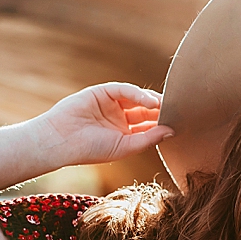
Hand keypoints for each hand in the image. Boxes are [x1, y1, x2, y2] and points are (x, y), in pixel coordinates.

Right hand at [36, 82, 174, 165]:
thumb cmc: (90, 150)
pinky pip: (123, 89)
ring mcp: (111, 103)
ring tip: (165, 106)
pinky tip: (149, 102)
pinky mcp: (102, 91)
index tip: (179, 124)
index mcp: (125, 133)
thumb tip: (172, 131)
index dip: (163, 124)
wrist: (61, 142)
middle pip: (146, 110)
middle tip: (178, 110)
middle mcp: (120, 117)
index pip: (149, 125)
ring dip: (152, 101)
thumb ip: (148, 139)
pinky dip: (137, 94)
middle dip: (161, 110)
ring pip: (137, 98)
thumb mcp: (125, 147)